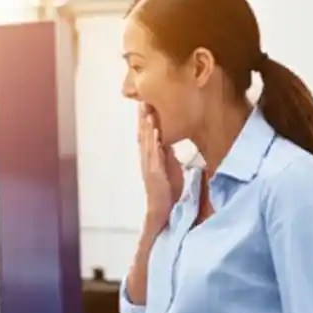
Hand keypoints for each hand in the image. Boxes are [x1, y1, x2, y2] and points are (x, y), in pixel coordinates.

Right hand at [137, 104, 182, 223]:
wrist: (162, 211)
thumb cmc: (167, 190)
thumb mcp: (169, 168)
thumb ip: (166, 154)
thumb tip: (167, 141)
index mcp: (151, 159)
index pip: (147, 137)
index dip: (145, 121)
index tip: (146, 105)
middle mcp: (148, 160)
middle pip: (144, 136)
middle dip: (143, 119)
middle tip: (143, 101)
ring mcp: (151, 166)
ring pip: (148, 143)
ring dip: (147, 127)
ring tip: (148, 111)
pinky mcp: (156, 173)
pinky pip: (155, 155)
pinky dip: (154, 142)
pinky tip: (155, 131)